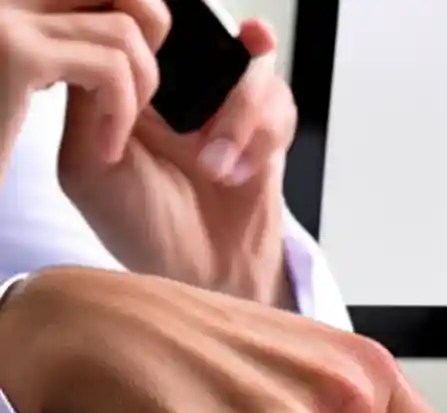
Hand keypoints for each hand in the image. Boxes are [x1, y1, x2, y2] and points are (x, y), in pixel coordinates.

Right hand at [0, 0, 168, 183]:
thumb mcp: (18, 70)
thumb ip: (59, 38)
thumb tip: (123, 24)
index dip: (134, 20)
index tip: (128, 76)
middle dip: (147, 42)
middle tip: (137, 99)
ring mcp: (4, 16)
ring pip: (123, 32)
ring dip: (140, 91)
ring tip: (114, 133)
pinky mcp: (17, 56)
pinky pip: (110, 71)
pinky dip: (122, 114)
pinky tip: (107, 149)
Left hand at [57, 16, 298, 308]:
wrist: (202, 275)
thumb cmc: (141, 230)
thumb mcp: (89, 170)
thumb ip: (90, 106)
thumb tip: (109, 53)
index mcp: (130, 91)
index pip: (145, 31)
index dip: (157, 25)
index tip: (158, 42)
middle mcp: (181, 92)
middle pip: (209, 34)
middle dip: (215, 57)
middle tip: (208, 84)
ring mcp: (227, 109)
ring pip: (250, 67)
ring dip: (240, 115)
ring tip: (216, 167)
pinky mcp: (266, 130)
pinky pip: (280, 104)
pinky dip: (263, 137)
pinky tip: (238, 173)